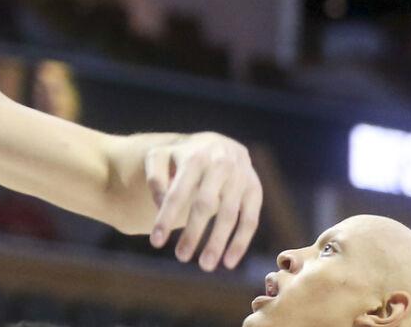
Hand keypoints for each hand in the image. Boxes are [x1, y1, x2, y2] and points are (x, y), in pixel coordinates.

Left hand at [145, 132, 261, 270]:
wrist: (218, 144)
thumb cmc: (183, 157)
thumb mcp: (162, 157)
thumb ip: (155, 178)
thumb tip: (160, 204)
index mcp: (193, 157)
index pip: (177, 192)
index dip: (166, 218)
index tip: (156, 242)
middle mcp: (219, 164)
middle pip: (205, 205)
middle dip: (192, 233)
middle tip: (181, 257)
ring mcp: (240, 177)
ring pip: (230, 215)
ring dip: (217, 243)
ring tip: (205, 266)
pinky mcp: (255, 189)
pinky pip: (250, 220)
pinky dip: (240, 243)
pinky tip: (229, 262)